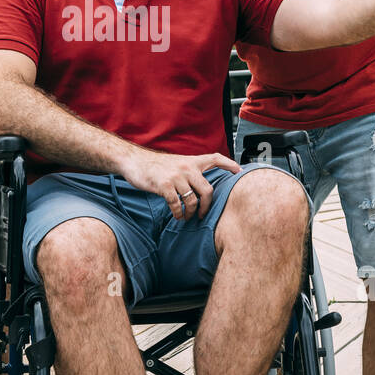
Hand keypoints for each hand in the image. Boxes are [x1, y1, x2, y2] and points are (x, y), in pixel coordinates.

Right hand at [119, 148, 240, 220]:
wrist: (135, 161)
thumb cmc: (156, 165)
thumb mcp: (177, 163)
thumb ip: (190, 171)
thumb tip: (201, 188)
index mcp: (191, 161)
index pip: (215, 158)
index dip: (229, 164)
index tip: (239, 171)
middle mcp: (186, 167)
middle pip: (207, 190)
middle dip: (207, 207)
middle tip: (202, 215)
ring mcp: (176, 176)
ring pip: (193, 201)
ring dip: (191, 213)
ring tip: (186, 217)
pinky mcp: (164, 186)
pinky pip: (177, 205)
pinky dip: (178, 213)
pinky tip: (176, 215)